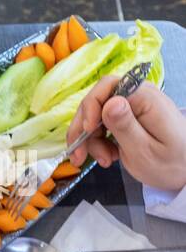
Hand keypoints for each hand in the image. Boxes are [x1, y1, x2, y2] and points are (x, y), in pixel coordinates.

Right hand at [67, 78, 185, 190]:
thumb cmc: (171, 164)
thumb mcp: (144, 150)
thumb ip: (125, 126)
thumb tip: (109, 103)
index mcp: (146, 99)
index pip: (107, 87)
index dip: (90, 107)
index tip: (86, 132)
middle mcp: (138, 97)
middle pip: (96, 101)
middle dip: (84, 128)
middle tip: (80, 155)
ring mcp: (133, 107)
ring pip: (96, 115)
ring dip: (90, 139)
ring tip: (103, 161)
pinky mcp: (129, 118)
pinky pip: (104, 124)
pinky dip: (98, 141)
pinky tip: (107, 156)